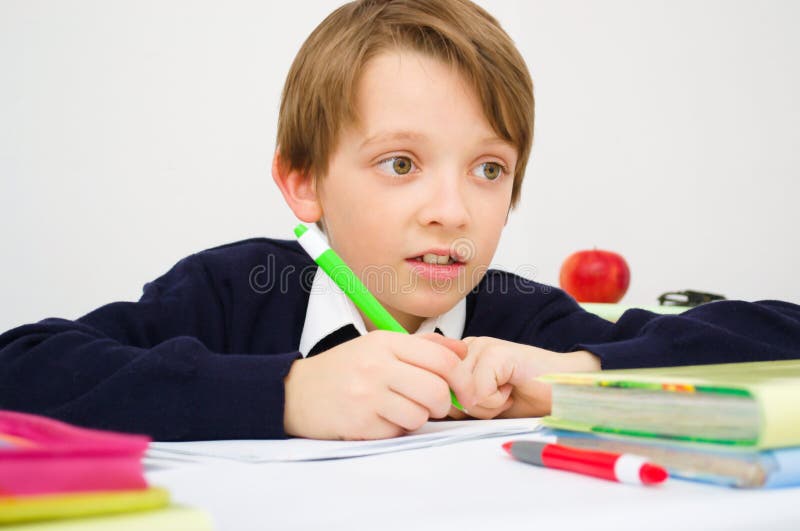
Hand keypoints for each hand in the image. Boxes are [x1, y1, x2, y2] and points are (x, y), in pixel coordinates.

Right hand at [283, 331, 469, 439]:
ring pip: (420, 415)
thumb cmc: (344, 369)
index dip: (462, 379)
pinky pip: (397, 432)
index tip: (464, 391)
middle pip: (436, 391)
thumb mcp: (379, 345)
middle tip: (430, 403)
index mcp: (385, 342)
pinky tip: (377, 418)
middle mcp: (376, 365)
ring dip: (416, 417)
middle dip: (441, 403)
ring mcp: (366, 396)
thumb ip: (422, 347)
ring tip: (396, 408)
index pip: (442, 360)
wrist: (296, 393)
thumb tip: (462, 351)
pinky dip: (394, 429)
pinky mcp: (359, 424)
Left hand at [448, 337, 600, 418]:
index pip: (435, 388)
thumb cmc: (525, 398)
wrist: (563, 391)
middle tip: (500, 397)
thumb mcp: (481, 405)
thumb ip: (455, 403)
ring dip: (486, 405)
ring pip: (462, 393)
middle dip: (472, 408)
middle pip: (447, 393)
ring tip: (507, 393)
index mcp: (460, 357)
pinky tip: (513, 388)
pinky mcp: (496, 352)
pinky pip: (477, 393)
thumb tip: (432, 408)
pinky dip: (496, 401)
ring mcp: (481, 346)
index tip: (485, 401)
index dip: (458, 407)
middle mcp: (466, 347)